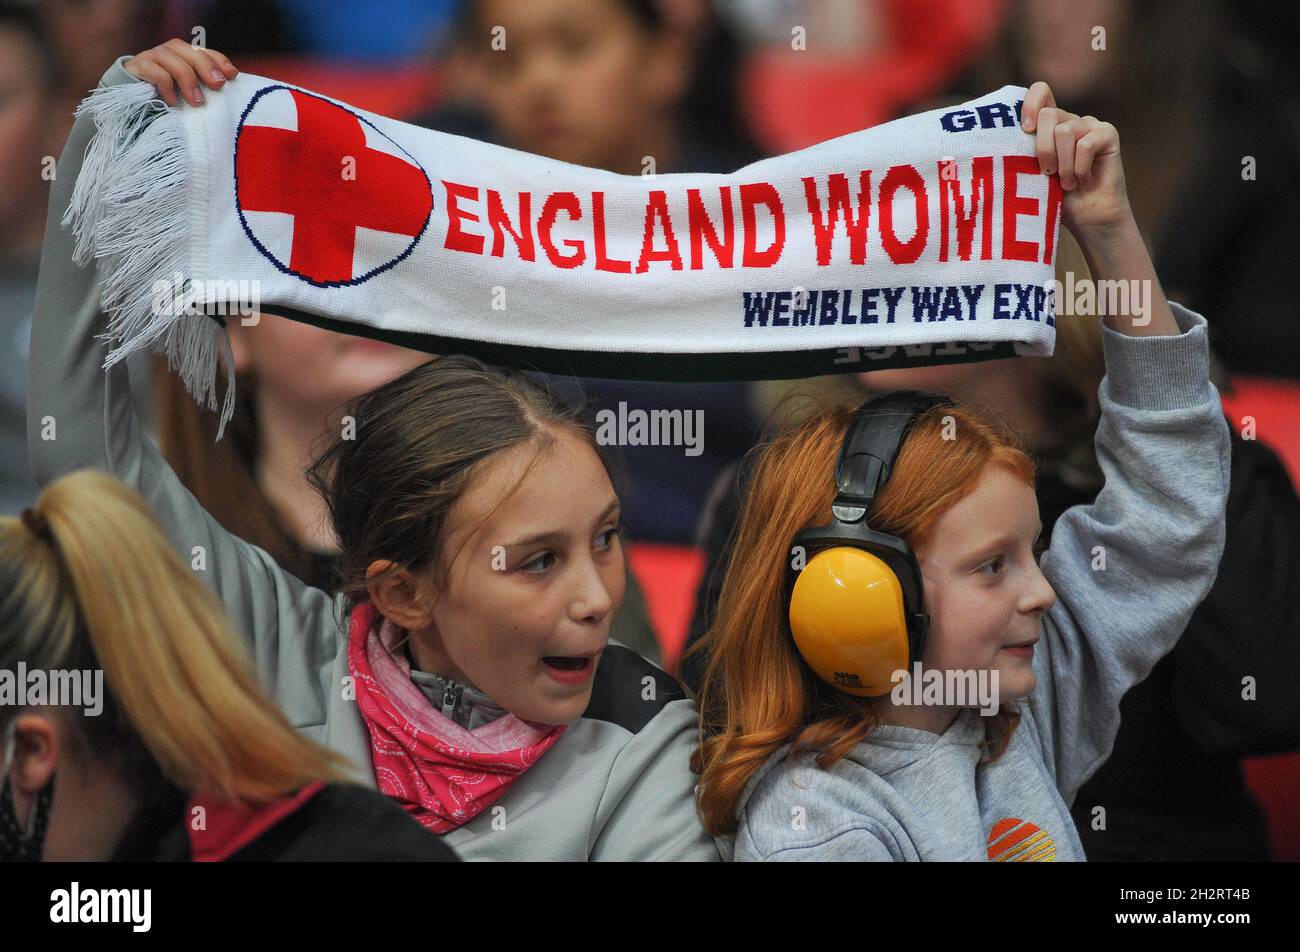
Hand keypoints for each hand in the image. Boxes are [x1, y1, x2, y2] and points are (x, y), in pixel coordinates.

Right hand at [124, 38, 237, 107]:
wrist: (129, 111)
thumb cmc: (166, 106)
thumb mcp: (188, 99)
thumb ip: (203, 92)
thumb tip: (225, 92)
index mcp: (181, 58)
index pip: (202, 51)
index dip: (218, 59)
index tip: (232, 75)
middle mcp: (165, 54)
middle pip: (186, 49)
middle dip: (205, 66)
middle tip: (217, 86)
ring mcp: (148, 59)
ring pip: (167, 56)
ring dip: (186, 78)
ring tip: (197, 102)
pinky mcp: (133, 69)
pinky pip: (151, 69)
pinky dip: (165, 84)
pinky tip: (172, 102)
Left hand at [1020, 81, 1131, 237]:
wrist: (1087, 219)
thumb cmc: (1054, 198)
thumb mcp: (1030, 174)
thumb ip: (1023, 152)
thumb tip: (1002, 141)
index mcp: (1049, 125)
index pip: (1041, 91)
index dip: (1030, 104)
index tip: (1025, 130)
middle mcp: (1070, 120)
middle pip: (1049, 115)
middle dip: (1043, 149)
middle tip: (1047, 173)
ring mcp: (1090, 125)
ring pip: (1065, 131)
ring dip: (1062, 164)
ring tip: (1065, 182)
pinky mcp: (1108, 134)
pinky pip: (1085, 144)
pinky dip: (1079, 168)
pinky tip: (1081, 180)